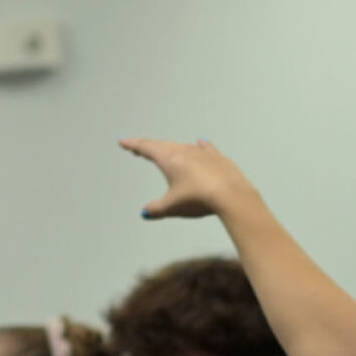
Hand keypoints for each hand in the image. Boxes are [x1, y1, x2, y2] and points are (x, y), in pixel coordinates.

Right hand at [121, 137, 258, 220]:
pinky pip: (205, 149)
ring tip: (165, 150)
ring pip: (182, 146)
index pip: (146, 148)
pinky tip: (200, 142)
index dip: (133, 145)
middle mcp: (184, 151)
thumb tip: (145, 213)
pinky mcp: (218, 158)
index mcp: (169, 159)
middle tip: (139, 149)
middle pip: (162, 145)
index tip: (124, 142)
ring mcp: (202, 153)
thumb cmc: (199, 199)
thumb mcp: (172, 207)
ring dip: (171, 148)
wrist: (231, 195)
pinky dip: (199, 147)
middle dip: (149, 147)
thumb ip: (156, 209)